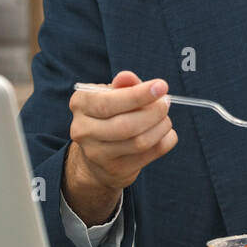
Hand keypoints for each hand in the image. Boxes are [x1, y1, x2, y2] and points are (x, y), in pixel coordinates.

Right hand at [62, 70, 176, 223]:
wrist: (98, 154)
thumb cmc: (110, 114)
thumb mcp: (114, 94)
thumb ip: (124, 85)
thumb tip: (127, 77)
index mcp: (80, 104)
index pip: (108, 102)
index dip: (138, 95)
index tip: (161, 86)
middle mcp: (82, 130)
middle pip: (125, 125)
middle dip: (153, 112)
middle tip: (166, 103)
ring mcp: (97, 154)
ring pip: (139, 142)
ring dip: (161, 127)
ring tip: (165, 118)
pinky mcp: (116, 169)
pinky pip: (150, 154)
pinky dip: (165, 141)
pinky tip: (165, 133)